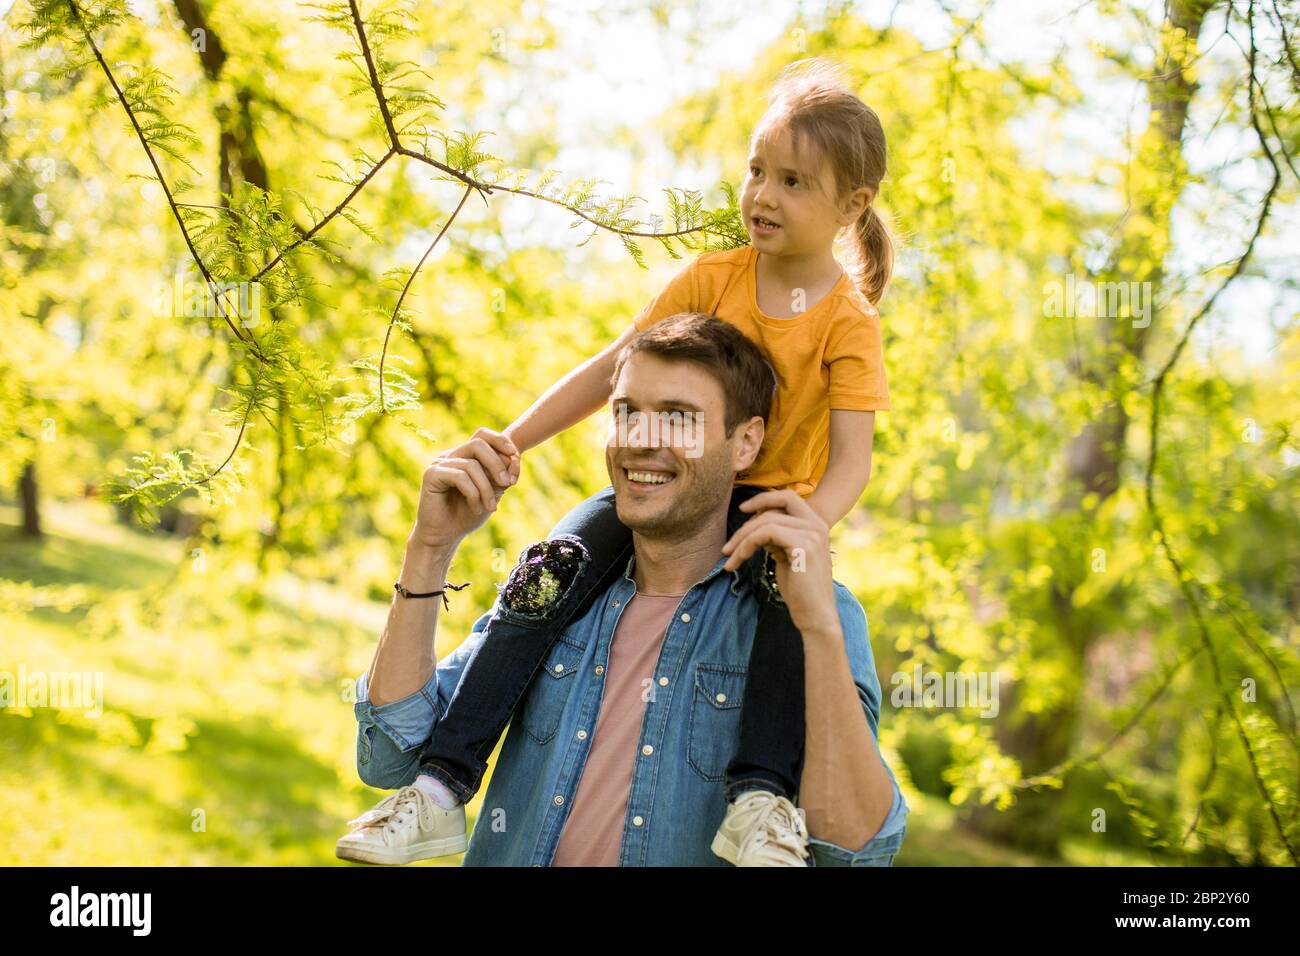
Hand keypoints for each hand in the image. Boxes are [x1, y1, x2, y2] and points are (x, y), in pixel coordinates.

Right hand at [410, 428, 519, 549]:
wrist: (445, 536)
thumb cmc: (467, 515)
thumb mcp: (492, 494)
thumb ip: (502, 477)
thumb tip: (514, 458)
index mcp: (463, 456)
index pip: (482, 435)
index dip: (500, 441)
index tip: (515, 456)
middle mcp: (450, 455)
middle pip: (478, 443)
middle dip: (497, 463)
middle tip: (507, 483)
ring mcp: (439, 464)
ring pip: (471, 464)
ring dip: (486, 488)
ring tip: (490, 507)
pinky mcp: (431, 475)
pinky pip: (460, 477)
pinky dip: (473, 493)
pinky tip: (476, 508)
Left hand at [720, 490, 839, 637]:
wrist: (816, 615)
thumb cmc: (800, 590)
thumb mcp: (787, 556)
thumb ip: (778, 538)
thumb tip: (757, 527)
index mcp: (816, 525)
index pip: (788, 497)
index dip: (764, 499)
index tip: (743, 510)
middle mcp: (817, 525)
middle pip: (776, 504)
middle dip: (747, 520)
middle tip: (728, 544)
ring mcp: (812, 534)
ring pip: (766, 521)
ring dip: (741, 539)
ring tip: (729, 558)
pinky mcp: (803, 546)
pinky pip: (765, 533)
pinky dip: (745, 545)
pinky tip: (738, 561)